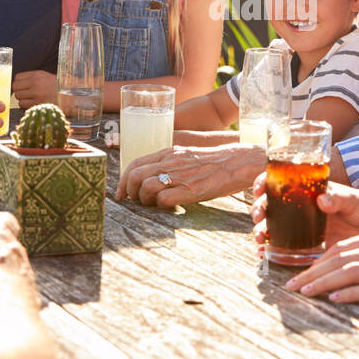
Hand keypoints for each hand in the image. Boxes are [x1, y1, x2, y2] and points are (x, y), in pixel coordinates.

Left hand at [11, 70, 56, 109]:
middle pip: (15, 87)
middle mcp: (36, 82)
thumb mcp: (48, 77)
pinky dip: (26, 106)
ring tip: (31, 100)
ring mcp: (36, 93)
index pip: (17, 77)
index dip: (18, 83)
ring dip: (23, 99)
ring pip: (18, 96)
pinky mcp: (37, 103)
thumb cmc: (60, 88)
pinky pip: (22, 104)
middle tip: (26, 95)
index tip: (22, 87)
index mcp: (38, 74)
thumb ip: (34, 79)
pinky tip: (34, 104)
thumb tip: (20, 84)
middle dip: (19, 91)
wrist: (72, 97)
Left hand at [117, 143, 265, 206]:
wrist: (237, 161)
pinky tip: (170, 206)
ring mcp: (180, 175)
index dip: (123, 180)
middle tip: (132, 202)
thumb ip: (168, 164)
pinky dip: (161, 205)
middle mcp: (171, 162)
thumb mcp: (185, 157)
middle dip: (128, 192)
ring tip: (152, 204)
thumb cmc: (212, 162)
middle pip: (135, 175)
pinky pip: (165, 199)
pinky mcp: (191, 189)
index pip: (134, 163)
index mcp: (168, 153)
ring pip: (146, 187)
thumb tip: (149, 179)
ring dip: (144, 200)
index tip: (121, 194)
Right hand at [249, 179, 358, 249]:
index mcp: (310, 190)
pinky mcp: (307, 244)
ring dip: (261, 231)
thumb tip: (322, 199)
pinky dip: (271, 250)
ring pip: (273, 225)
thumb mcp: (355, 200)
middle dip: (259, 210)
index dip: (265, 181)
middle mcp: (301, 207)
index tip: (259, 188)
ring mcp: (302, 226)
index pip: (281, 180)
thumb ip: (340, 199)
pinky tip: (264, 255)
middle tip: (259, 217)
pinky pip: (285, 246)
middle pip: (271, 204)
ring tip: (259, 239)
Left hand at [282, 229, 358, 303]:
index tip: (298, 274)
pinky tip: (335, 300)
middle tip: (290, 287)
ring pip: (351, 271)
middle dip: (312, 273)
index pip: (341, 249)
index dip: (316, 262)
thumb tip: (354, 276)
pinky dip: (352, 293)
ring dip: (324, 283)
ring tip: (304, 293)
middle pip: (339, 259)